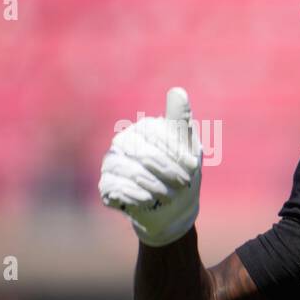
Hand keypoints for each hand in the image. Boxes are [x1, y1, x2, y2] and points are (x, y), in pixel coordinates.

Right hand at [100, 87, 202, 246]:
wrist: (175, 209)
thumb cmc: (183, 174)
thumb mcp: (190, 148)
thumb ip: (181, 121)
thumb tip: (177, 91)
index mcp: (143, 130)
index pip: (155, 134)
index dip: (176, 153)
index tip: (193, 167)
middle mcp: (122, 144)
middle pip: (142, 153)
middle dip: (168, 171)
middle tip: (183, 184)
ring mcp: (112, 164)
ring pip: (129, 171)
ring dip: (155, 186)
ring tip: (167, 195)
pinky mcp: (106, 187)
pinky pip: (114, 188)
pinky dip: (135, 196)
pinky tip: (147, 201)